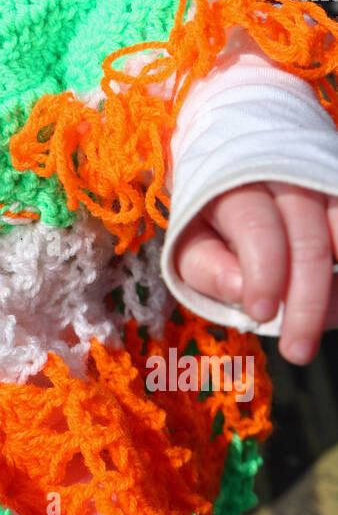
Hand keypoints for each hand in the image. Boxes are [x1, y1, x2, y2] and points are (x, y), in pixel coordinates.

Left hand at [174, 182, 337, 363]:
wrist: (230, 164)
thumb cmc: (209, 214)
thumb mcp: (190, 238)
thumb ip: (206, 266)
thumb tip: (238, 290)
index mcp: (234, 186)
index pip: (256, 227)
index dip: (263, 272)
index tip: (261, 314)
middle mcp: (284, 179)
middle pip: (307, 241)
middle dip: (306, 302)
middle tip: (298, 350)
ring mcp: (319, 185)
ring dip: (337, 290)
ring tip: (325, 324)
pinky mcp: (337, 192)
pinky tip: (337, 292)